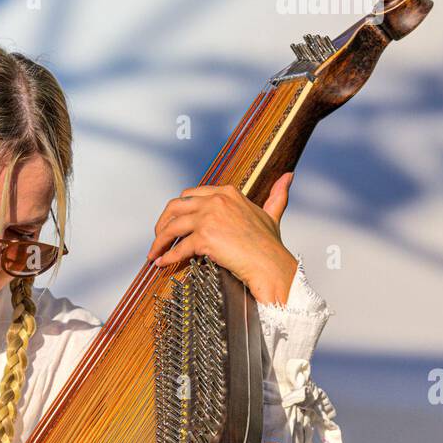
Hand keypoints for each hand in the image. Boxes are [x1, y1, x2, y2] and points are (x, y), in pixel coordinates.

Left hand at [146, 173, 298, 303]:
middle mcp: (216, 200)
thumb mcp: (272, 212)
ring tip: (154, 253)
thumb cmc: (270, 244)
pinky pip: (179, 248)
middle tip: (158, 237)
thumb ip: (276, 194)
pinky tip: (162, 264)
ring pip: (172, 227)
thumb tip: (288, 177)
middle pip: (175, 207)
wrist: (270, 264)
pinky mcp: (205, 238)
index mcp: (227, 192)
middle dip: (162, 222)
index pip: (191, 194)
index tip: (172, 222)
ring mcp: (209, 218)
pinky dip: (167, 257)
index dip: (178, 209)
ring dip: (159, 241)